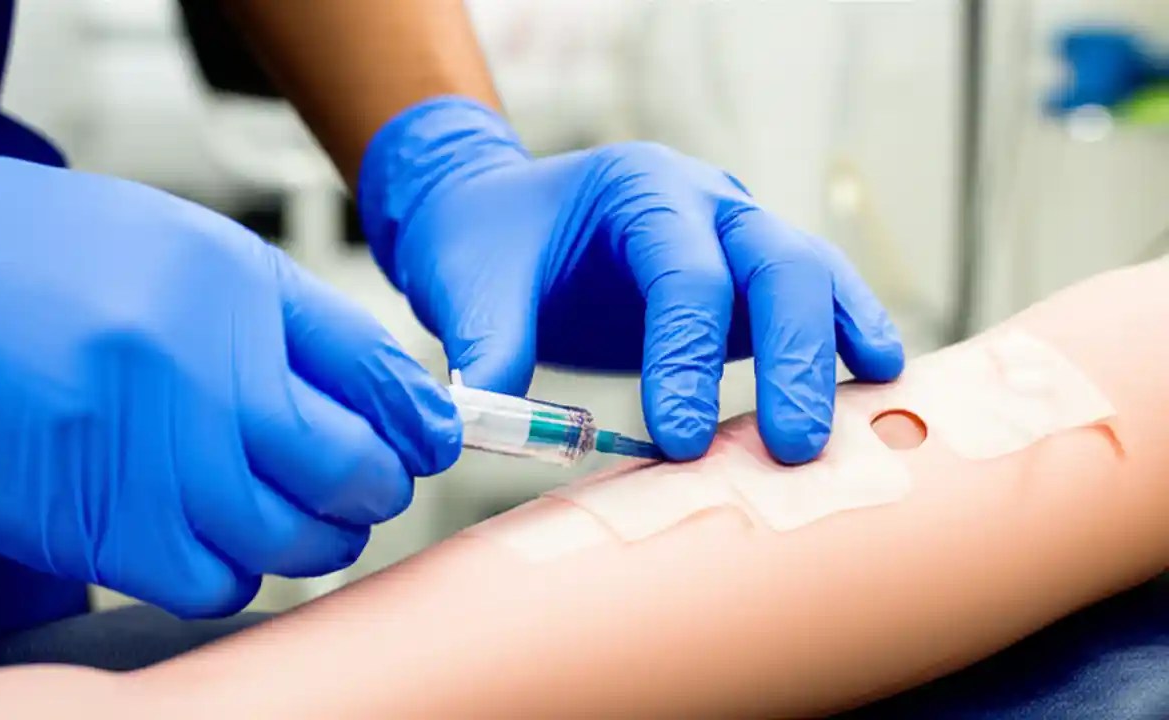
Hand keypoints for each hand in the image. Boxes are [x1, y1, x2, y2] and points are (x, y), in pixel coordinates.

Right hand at [0, 131, 460, 616]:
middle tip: (362, 476)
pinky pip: (212, 585)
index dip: (419, 424)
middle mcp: (199, 389)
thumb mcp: (192, 249)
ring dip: (315, 535)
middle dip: (375, 484)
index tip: (429, 439)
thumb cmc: (38, 250)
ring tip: (299, 507)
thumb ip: (299, 320)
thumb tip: (390, 389)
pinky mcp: (95, 532)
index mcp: (235, 304)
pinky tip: (223, 533)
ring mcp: (147, 468)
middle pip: (350, 475)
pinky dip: (239, 571)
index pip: (378, 385)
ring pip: (290, 545)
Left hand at [358, 97, 903, 463]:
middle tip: (790, 450)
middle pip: (779, 263)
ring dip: (834, 348)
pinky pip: (814, 298)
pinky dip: (845, 334)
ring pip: (813, 274)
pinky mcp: (747, 280)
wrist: (497, 216)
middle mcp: (704, 201)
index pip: (683, 273)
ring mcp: (736, 236)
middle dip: (792, 359)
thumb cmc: (486, 244)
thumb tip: (494, 426)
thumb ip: (488, 349)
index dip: (687, 359)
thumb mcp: (469, 285)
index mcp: (638, 188)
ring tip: (859, 422)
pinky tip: (874, 379)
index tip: (680, 441)